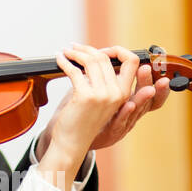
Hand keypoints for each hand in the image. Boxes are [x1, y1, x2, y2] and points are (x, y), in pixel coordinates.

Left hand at [35, 45, 170, 159]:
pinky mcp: (85, 96)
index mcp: (123, 93)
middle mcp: (117, 94)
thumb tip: (96, 55)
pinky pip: (74, 69)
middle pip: (106, 58)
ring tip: (67, 52)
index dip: (117, 51)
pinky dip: (64, 61)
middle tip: (75, 47)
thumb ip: (103, 80)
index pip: (132, 62)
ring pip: (91, 60)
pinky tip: (59, 59)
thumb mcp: (100, 99)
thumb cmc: (83, 120)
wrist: (71, 143)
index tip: (101, 51)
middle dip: (88, 49)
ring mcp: (103, 95)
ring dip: (76, 52)